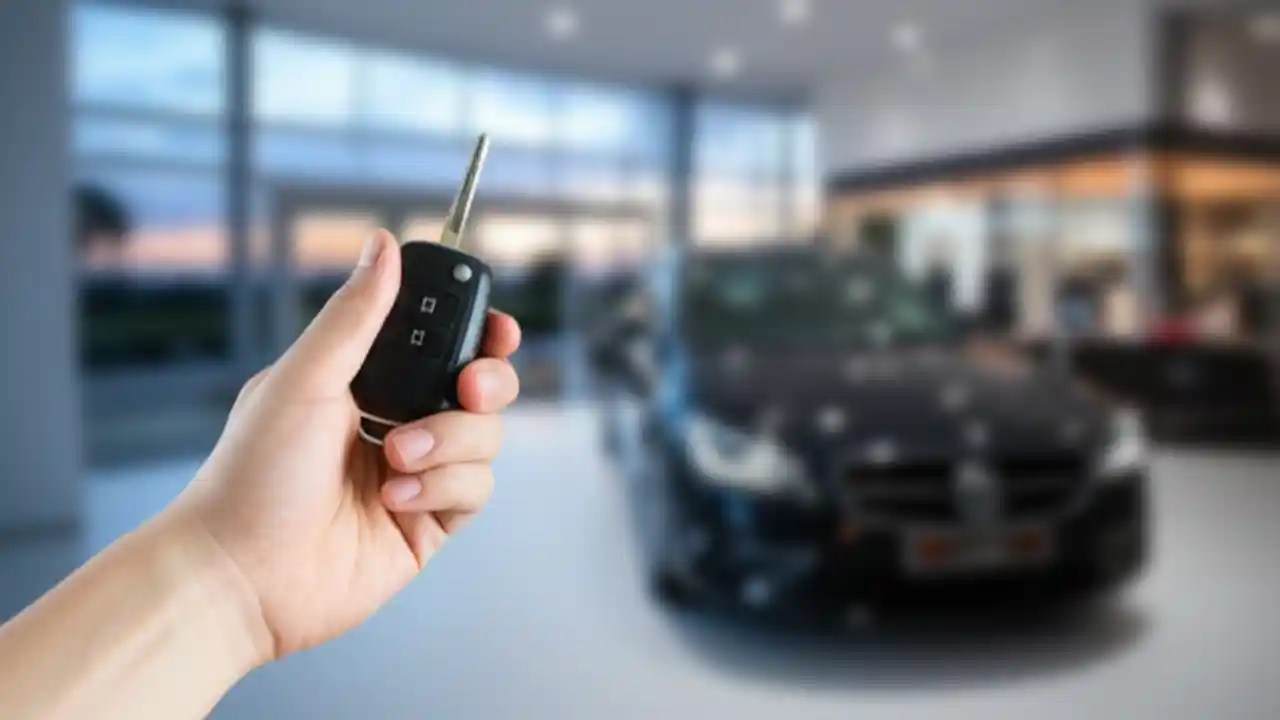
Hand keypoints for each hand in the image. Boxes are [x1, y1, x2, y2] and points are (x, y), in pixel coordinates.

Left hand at [167, 229, 519, 660]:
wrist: (243, 573)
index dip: (478, 332)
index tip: (497, 327)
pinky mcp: (429, 524)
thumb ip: (355, 315)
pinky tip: (395, 499)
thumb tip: (381, 244)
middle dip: (486, 382)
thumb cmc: (252, 474)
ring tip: (393, 460)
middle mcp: (395, 423)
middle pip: (481, 387)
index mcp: (363, 382)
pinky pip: (476, 488)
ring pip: (485, 438)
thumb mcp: (304, 378)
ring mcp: (418, 475)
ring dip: (448, 443)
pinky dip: (443, 487)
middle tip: (468, 388)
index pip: (439, 343)